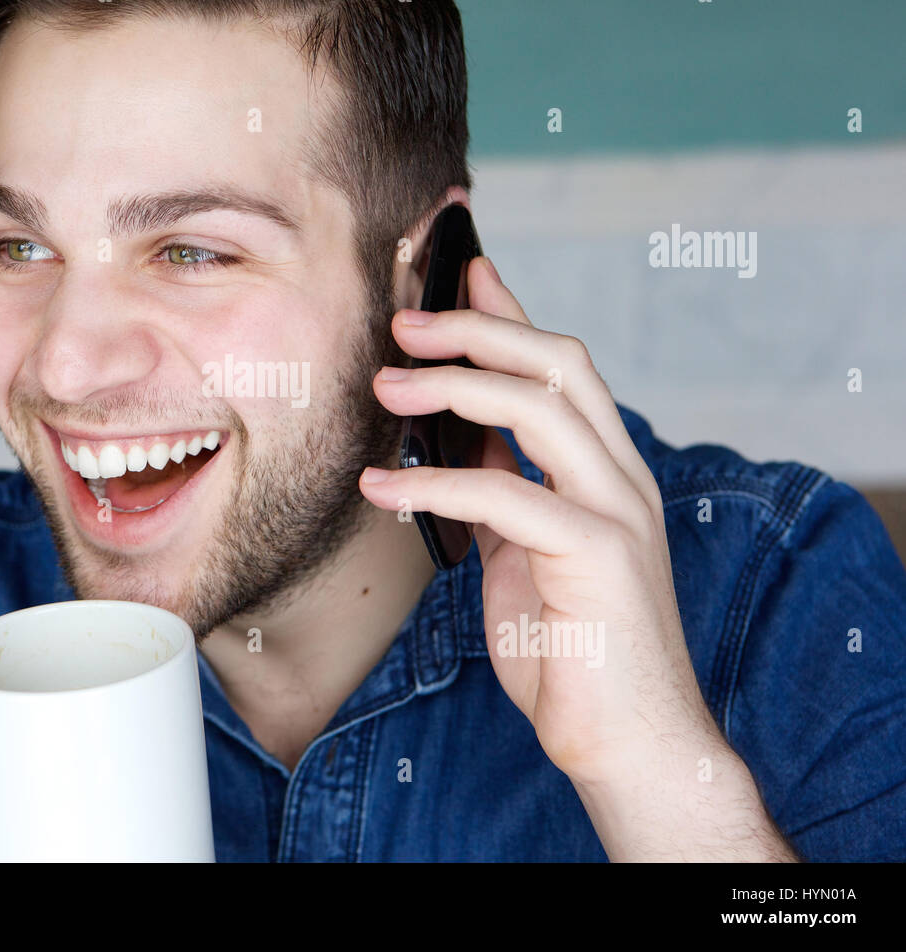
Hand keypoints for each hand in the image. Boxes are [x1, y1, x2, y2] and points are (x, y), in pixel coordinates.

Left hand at [358, 255, 795, 859]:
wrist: (626, 740)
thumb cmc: (571, 648)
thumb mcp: (523, 552)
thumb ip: (500, 489)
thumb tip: (452, 437)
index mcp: (606, 469)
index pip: (559, 365)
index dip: (508, 310)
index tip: (458, 267)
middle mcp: (622, 476)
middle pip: (555, 362)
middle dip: (476, 327)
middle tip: (402, 321)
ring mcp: (619, 511)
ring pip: (538, 407)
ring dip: (452, 384)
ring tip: (383, 384)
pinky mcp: (600, 556)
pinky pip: (506, 494)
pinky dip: (434, 482)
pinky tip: (381, 486)